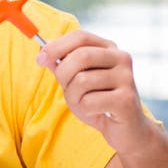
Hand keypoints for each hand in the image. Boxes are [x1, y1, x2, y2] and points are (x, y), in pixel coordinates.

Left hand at [36, 30, 149, 153]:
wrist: (127, 131)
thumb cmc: (98, 102)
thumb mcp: (75, 82)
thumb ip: (61, 66)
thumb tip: (42, 52)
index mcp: (109, 48)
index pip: (80, 37)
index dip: (57, 46)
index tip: (40, 59)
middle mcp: (121, 58)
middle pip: (81, 56)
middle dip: (64, 74)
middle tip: (65, 88)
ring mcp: (127, 78)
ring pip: (82, 81)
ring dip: (73, 96)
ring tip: (84, 104)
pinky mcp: (126, 99)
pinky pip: (90, 101)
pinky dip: (85, 110)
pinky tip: (96, 112)